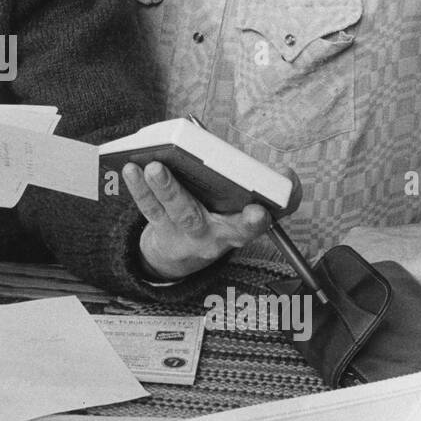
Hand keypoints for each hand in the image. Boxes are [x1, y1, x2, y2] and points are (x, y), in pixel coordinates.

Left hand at [122, 162, 270, 280]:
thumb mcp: (248, 211)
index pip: (253, 225)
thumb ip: (270, 193)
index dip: (259, 219)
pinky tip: (133, 169)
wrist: (185, 253)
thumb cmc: (221, 219)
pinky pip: (150, 208)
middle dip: (187, 195)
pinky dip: (140, 188)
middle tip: (186, 178)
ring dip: (163, 188)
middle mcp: (211, 234)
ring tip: (153, 167)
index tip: (259, 211)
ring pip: (174, 211)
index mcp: (238, 229)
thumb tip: (286, 176)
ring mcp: (184, 232)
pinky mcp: (162, 228)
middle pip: (200, 217)